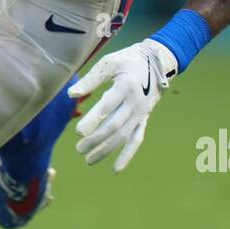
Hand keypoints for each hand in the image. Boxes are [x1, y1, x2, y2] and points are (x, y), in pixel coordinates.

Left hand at [68, 38, 177, 170]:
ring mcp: (141, 113)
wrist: (158, 61)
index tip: (78, 131)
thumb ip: (91, 79)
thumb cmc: (129, 60)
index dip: (93, 120)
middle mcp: (135, 103)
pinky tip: (115, 169)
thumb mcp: (110, 62)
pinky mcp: (144, 119)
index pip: (108, 107)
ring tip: (88, 160)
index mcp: (126, 86)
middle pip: (114, 126)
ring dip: (106, 150)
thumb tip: (71, 94)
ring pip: (123, 136)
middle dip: (96, 140)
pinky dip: (127, 155)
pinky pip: (136, 140)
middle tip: (78, 149)